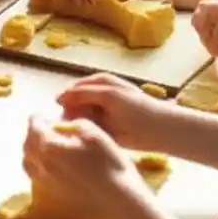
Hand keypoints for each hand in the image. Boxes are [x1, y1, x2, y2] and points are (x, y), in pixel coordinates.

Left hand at [22, 117, 147, 218]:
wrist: (118, 199)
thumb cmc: (110, 164)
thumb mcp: (94, 133)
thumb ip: (71, 124)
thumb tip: (57, 124)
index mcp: (50, 147)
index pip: (34, 127)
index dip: (38, 119)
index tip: (43, 116)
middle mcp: (42, 164)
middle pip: (27, 143)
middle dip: (33, 132)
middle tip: (44, 127)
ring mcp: (45, 180)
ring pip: (28, 160)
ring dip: (32, 148)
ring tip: (44, 143)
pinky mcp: (52, 192)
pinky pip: (34, 174)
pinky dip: (35, 164)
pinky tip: (48, 161)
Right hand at [56, 73, 171, 149]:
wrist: (159, 131)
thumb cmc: (136, 109)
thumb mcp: (108, 95)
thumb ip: (82, 94)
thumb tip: (58, 97)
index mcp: (99, 82)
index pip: (73, 89)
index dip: (65, 100)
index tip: (61, 113)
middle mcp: (97, 95)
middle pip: (74, 103)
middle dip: (71, 113)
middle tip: (71, 125)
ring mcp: (100, 112)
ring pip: (80, 116)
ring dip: (78, 123)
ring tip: (81, 131)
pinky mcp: (104, 127)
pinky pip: (88, 128)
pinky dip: (86, 131)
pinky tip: (88, 136)